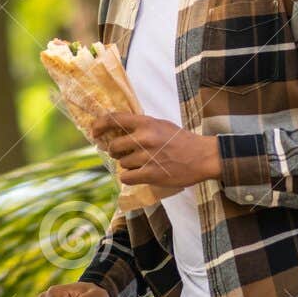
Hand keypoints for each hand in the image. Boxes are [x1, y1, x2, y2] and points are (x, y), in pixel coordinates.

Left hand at [89, 112, 221, 188]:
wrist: (203, 156)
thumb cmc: (182, 140)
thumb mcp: (161, 125)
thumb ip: (141, 126)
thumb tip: (118, 130)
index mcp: (146, 123)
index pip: (113, 119)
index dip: (99, 125)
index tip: (94, 132)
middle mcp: (144, 138)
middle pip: (114, 146)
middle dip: (116, 152)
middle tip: (124, 154)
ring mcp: (147, 157)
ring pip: (122, 164)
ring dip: (128, 165)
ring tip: (143, 164)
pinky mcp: (151, 174)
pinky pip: (127, 178)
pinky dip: (130, 178)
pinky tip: (139, 175)